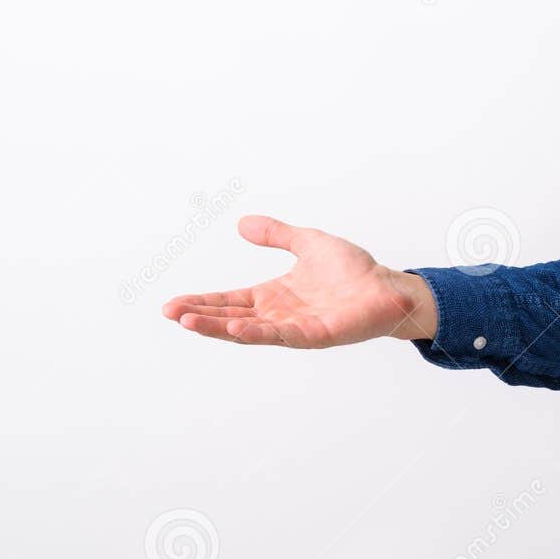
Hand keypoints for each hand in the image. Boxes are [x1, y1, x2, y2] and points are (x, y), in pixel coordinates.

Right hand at [162, 215, 436, 347]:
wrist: (389, 286)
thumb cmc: (353, 270)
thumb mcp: (308, 242)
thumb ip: (277, 234)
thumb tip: (242, 223)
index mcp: (274, 296)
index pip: (230, 301)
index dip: (203, 302)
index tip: (173, 304)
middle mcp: (280, 315)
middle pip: (231, 318)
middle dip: (200, 317)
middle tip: (170, 313)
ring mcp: (296, 327)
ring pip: (249, 331)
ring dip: (218, 328)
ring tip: (189, 322)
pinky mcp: (316, 335)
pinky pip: (281, 335)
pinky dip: (256, 332)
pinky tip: (234, 328)